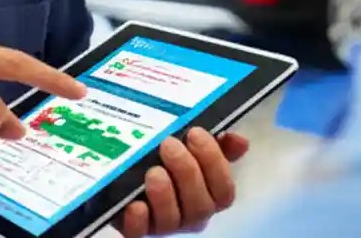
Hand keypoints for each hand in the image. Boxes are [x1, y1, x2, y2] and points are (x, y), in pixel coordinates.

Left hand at [117, 129, 250, 236]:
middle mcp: (188, 214)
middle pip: (201, 207)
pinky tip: (136, 204)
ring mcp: (161, 223)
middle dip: (187, 172)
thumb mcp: (189, 145)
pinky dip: (138, 220)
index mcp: (207, 195)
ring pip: (172, 221)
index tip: (195, 133)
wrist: (120, 167)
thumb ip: (217, 144)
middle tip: (169, 144)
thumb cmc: (163, 156)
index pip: (224, 190)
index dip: (214, 163)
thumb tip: (240, 140)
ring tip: (154, 171)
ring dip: (165, 195)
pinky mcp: (134, 227)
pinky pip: (138, 232)